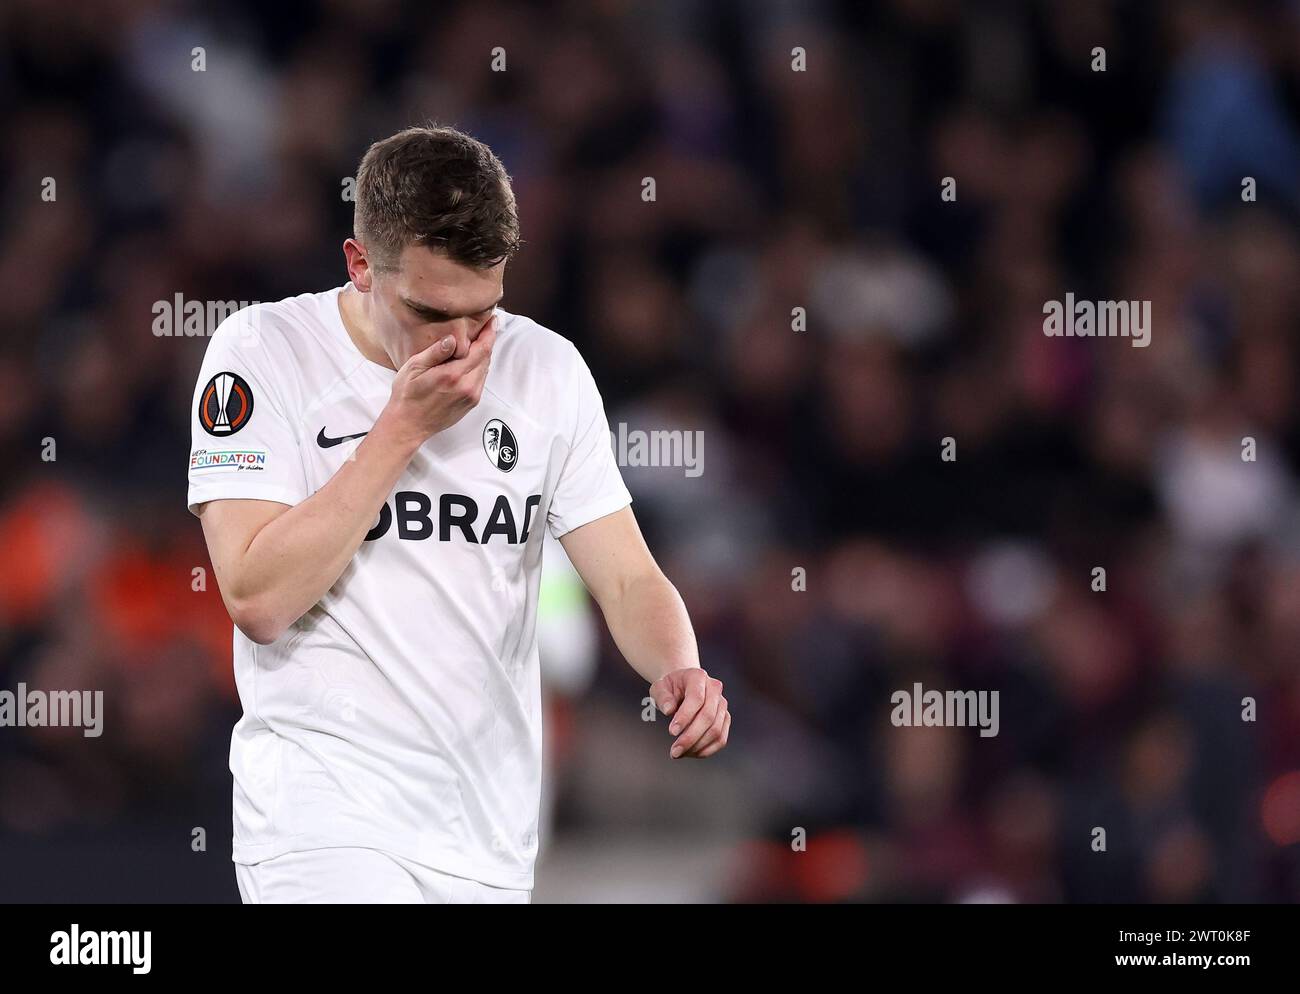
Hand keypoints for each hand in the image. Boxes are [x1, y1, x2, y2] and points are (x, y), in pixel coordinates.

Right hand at [384, 316, 497, 444]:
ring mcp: (471, 396)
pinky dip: (479, 367)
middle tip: (485, 326)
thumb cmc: (407, 395)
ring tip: (477, 341)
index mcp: (453, 375)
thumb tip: (452, 338)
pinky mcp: (471, 403)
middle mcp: (467, 386)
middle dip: (487, 341)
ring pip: (485, 369)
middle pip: (486, 358)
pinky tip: (469, 361)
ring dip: (483, 354)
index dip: (489, 333)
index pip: (482, 349)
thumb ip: (436, 352)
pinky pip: (481, 380)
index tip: (492, 321)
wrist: (409, 424)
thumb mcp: (414, 367)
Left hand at [650, 667, 730, 758]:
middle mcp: (715, 689)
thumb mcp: (659, 687)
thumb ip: (662, 697)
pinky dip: (706, 750)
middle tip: (674, 751)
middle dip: (690, 737)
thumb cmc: (669, 688)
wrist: (682, 687)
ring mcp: (722, 705)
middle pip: (708, 717)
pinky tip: (690, 753)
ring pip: (716, 730)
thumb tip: (669, 710)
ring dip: (697, 746)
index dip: (685, 717)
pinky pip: (721, 739)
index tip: (671, 732)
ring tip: (678, 753)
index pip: (696, 699)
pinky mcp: (725, 719)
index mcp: (698, 676)